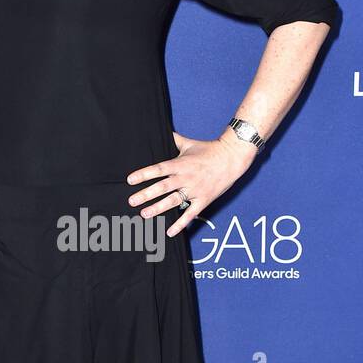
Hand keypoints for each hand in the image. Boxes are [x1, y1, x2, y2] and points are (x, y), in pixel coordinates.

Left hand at [126, 129, 258, 237]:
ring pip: (174, 201)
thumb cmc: (209, 150)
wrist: (232, 157)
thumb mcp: (189, 143)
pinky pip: (191, 214)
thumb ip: (174, 140)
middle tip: (132, 201)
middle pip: (163, 187)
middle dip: (146, 194)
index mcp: (181, 164)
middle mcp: (186, 178)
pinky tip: (169, 232)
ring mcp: (195, 190)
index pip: (159, 169)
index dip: (144, 174)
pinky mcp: (204, 200)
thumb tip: (161, 130)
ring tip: (144, 214)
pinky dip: (180, 224)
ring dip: (158, 209)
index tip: (130, 180)